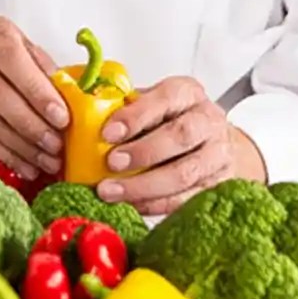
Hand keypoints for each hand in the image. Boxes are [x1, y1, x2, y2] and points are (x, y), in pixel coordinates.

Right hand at [0, 15, 69, 179]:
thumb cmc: (2, 58)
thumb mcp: (25, 51)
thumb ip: (45, 71)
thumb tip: (73, 101)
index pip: (10, 57)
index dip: (35, 89)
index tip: (61, 116)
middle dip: (29, 123)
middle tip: (55, 144)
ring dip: (19, 144)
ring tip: (46, 160)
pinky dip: (6, 155)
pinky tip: (27, 166)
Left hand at [96, 76, 267, 214]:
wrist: (211, 142)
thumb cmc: (167, 121)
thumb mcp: (148, 105)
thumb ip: (123, 108)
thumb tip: (79, 118)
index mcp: (187, 93)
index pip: (166, 98)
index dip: (136, 116)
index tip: (107, 133)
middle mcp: (208, 120)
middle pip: (180, 136)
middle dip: (142, 152)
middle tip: (110, 163)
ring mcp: (217, 154)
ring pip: (184, 172)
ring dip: (144, 185)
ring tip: (110, 191)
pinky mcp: (217, 184)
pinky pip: (186, 199)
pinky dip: (155, 204)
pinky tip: (130, 205)